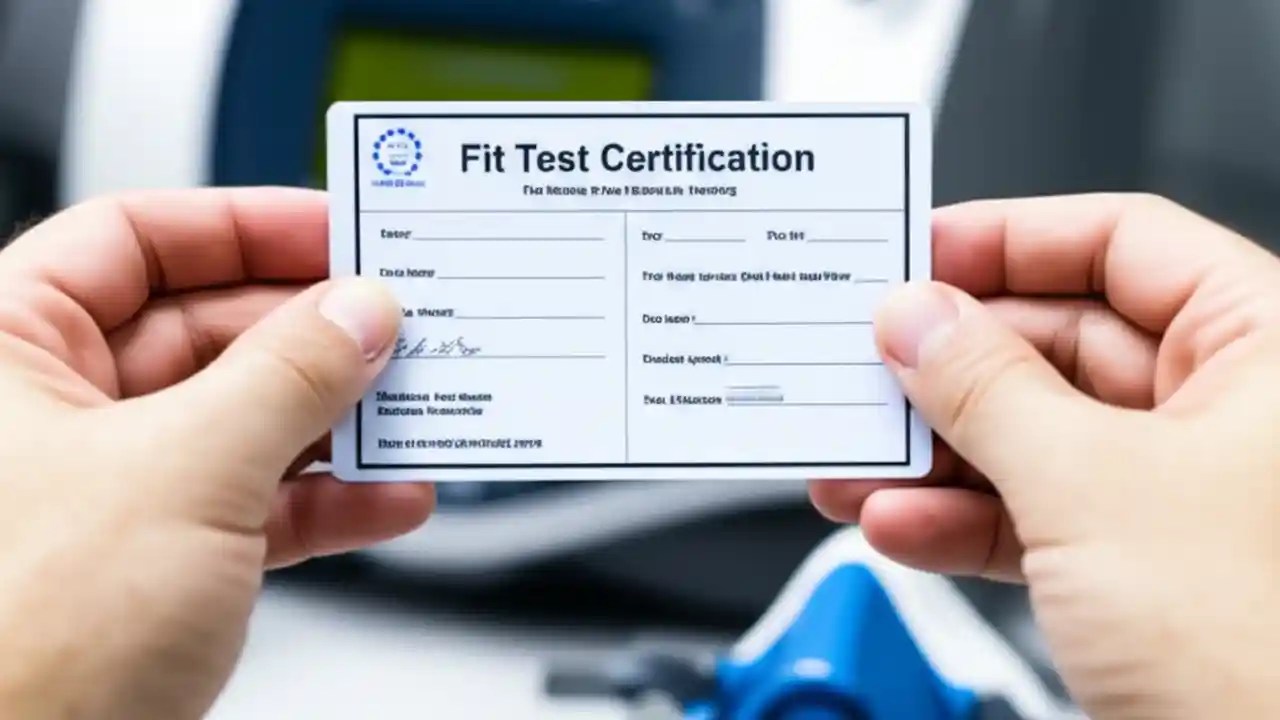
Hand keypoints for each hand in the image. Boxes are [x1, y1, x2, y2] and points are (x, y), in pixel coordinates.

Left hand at [0, 189, 433, 718]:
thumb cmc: (17, 644)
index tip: (340, 232)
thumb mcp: (183, 473)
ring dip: (336, 422)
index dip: (246, 225)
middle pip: (207, 329)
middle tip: (399, 328)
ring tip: (413, 410)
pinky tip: (389, 500)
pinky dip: (327, 500)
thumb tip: (359, 312)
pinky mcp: (152, 560)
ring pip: (242, 419)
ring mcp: (107, 487)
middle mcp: (50, 409)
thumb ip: (288, 377)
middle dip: (314, 335)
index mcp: (6, 348)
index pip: (136, 239)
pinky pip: (255, 501)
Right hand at [811, 194, 1279, 718]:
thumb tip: (916, 320)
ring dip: (937, 457)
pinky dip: (964, 522)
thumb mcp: (1091, 488)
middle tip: (870, 370)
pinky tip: (903, 526)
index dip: (1009, 240)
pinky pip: (1038, 516)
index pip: (1123, 243)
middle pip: (1062, 345)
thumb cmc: (1261, 654)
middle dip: (951, 371)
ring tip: (859, 463)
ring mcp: (1185, 494)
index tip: (917, 257)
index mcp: (1267, 349)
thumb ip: (987, 388)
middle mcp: (1233, 413)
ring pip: (1037, 438)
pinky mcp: (1144, 568)